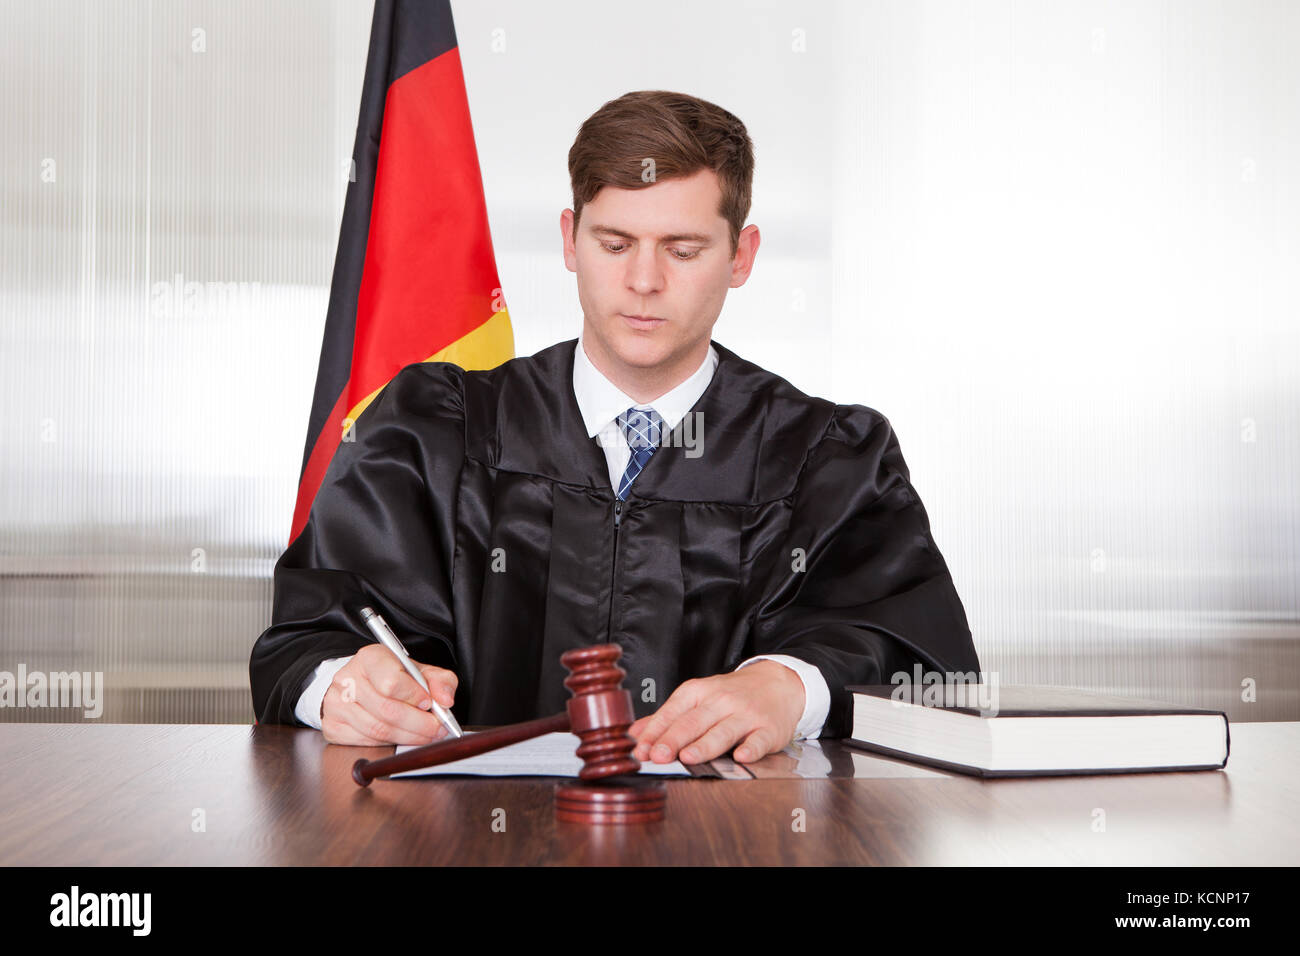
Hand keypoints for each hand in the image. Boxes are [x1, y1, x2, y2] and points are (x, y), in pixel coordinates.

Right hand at [320, 643, 458, 745]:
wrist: (358, 683)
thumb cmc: (391, 676)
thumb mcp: (418, 670)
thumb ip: (439, 680)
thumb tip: (445, 700)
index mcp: (370, 658)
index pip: (391, 682)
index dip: (414, 696)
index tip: (430, 703)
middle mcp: (348, 679)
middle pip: (386, 710)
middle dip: (418, 724)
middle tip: (437, 728)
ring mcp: (337, 704)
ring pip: (377, 730)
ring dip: (408, 737)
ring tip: (426, 735)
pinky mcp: (333, 726)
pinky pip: (366, 742)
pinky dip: (390, 744)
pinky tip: (403, 737)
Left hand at [627, 660, 803, 765]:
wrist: (778, 683)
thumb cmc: (732, 695)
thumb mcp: (697, 697)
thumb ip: (667, 718)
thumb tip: (634, 734)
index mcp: (698, 692)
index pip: (672, 712)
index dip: (655, 733)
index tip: (640, 750)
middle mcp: (721, 701)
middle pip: (693, 722)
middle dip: (673, 739)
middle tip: (658, 756)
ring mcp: (746, 715)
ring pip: (723, 731)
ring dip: (705, 744)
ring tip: (688, 757)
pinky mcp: (768, 729)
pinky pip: (759, 740)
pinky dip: (751, 748)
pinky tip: (741, 756)